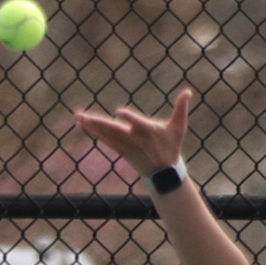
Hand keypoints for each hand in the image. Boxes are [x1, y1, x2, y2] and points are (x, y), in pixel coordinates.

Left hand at [74, 89, 192, 182]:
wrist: (163, 173)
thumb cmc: (172, 146)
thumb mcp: (179, 128)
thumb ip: (181, 108)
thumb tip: (188, 91)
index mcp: (149, 131)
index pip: (137, 123)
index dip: (129, 118)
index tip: (118, 113)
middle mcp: (135, 139)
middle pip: (114, 131)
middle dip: (98, 123)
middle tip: (82, 116)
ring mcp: (126, 146)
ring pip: (106, 135)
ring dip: (91, 126)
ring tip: (77, 117)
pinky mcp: (121, 150)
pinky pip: (104, 140)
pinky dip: (93, 132)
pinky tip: (81, 124)